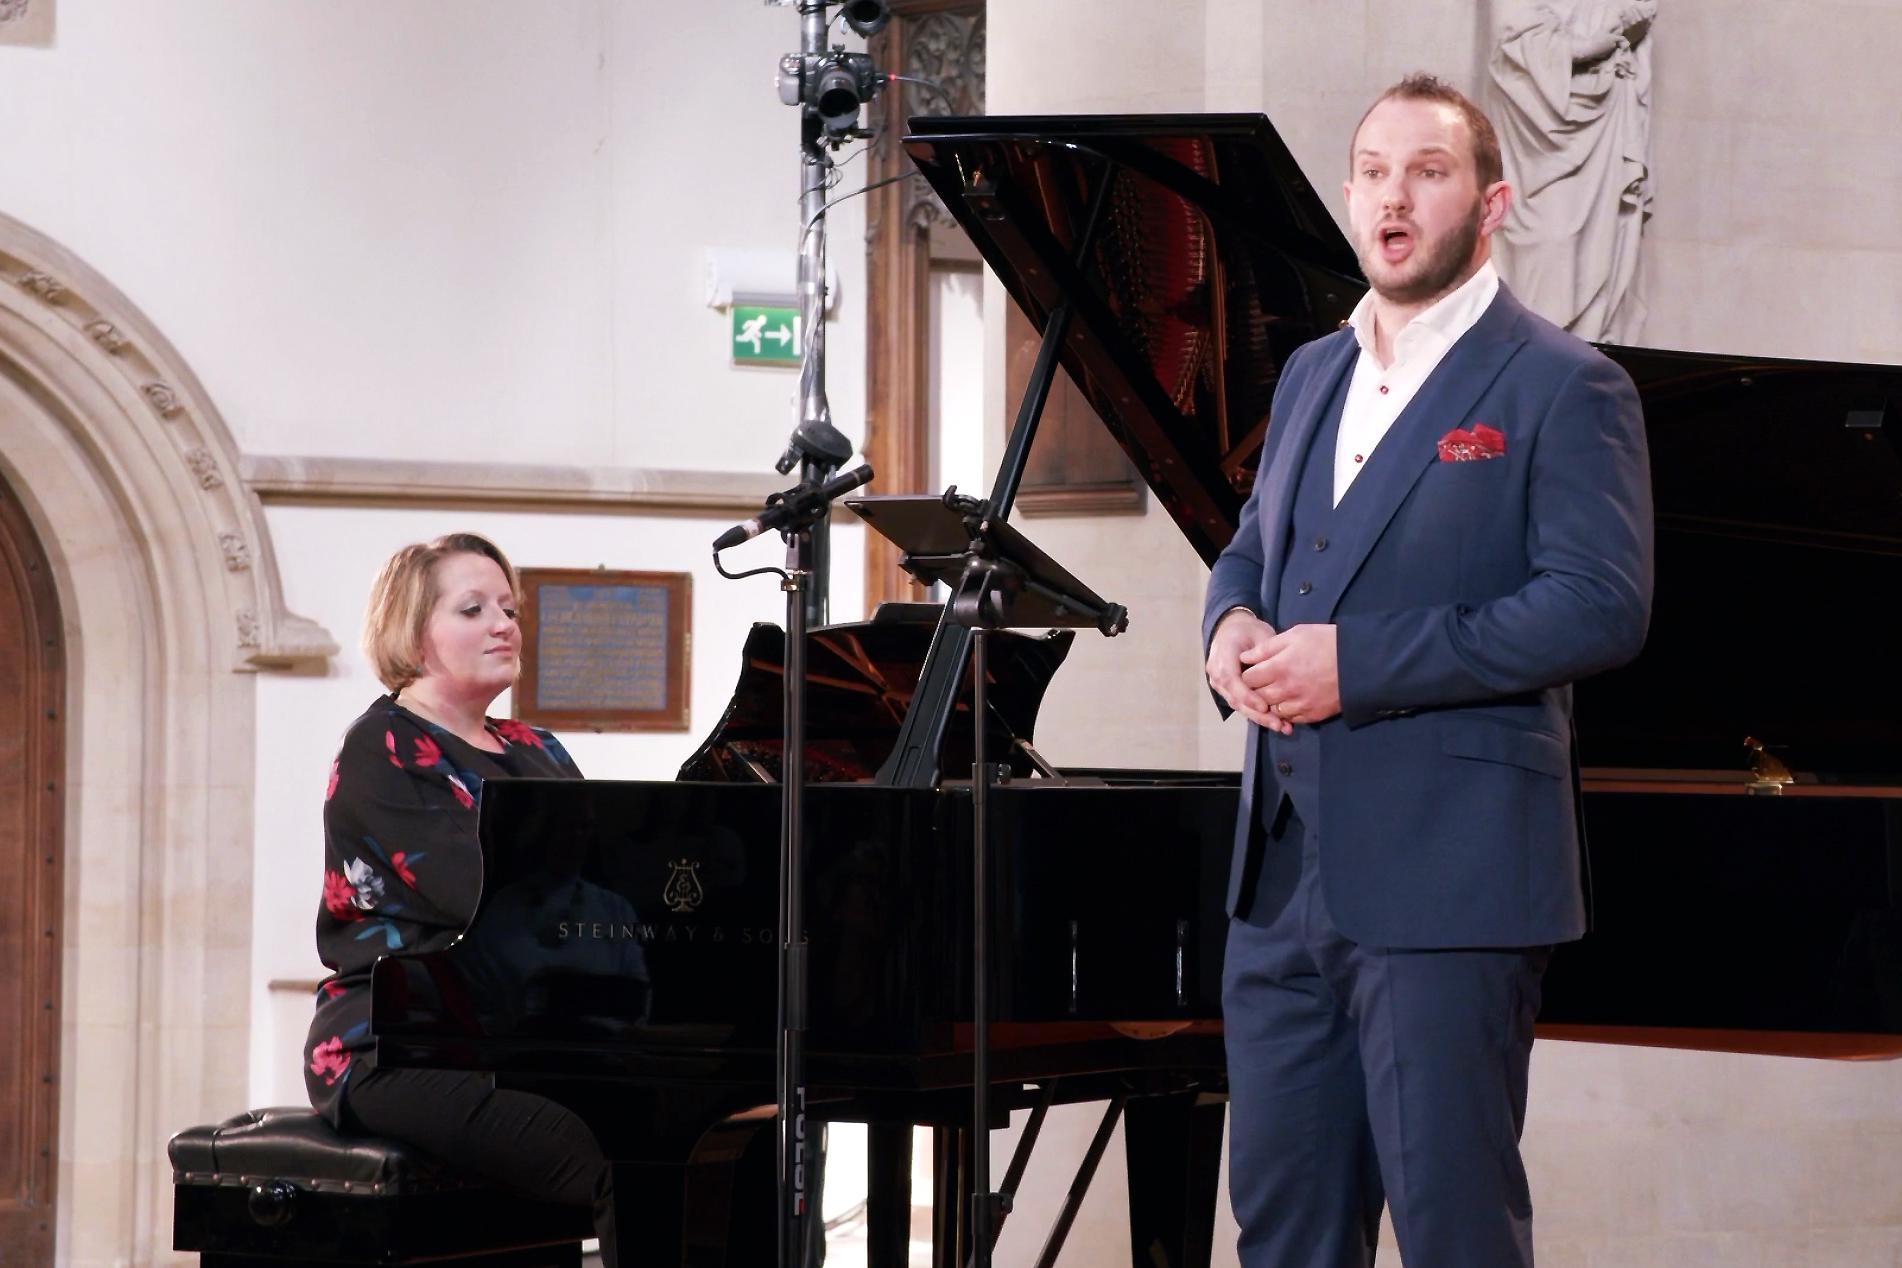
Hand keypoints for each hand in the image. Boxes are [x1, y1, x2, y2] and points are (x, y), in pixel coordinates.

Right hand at [1206, 610, 1290, 734]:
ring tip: (1281, 727)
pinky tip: (1276, 722)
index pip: (1230, 680)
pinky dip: (1257, 714)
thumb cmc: (1248, 631)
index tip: (1265, 706)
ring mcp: (1219, 683)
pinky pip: (1241, 704)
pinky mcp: (1228, 691)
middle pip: (1234, 698)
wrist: (1232, 630)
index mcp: (1222, 655)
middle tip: (1278, 724)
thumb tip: (1274, 671)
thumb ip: (1265, 653)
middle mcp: (1216, 672)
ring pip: (1238, 705)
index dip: (1247, 695)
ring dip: (1259, 718)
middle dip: (1256, 714)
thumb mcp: (1259, 635)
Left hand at [1239, 624, 1340, 726]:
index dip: (1249, 674)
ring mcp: (1299, 704)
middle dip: (1257, 690)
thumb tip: (1245, 657)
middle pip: (1258, 697)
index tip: (1255, 670)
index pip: (1248, 679)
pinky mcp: (1312, 715)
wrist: (1360, 662)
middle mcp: (1285, 690)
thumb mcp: (1296, 634)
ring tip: (1279, 691)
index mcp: (1279, 668)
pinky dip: (1287, 711)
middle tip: (1265, 682)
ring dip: (1271, 702)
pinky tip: (1292, 700)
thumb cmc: (1327, 642)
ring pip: (1272, 710)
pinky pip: (1290, 718)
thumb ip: (1267, 647)